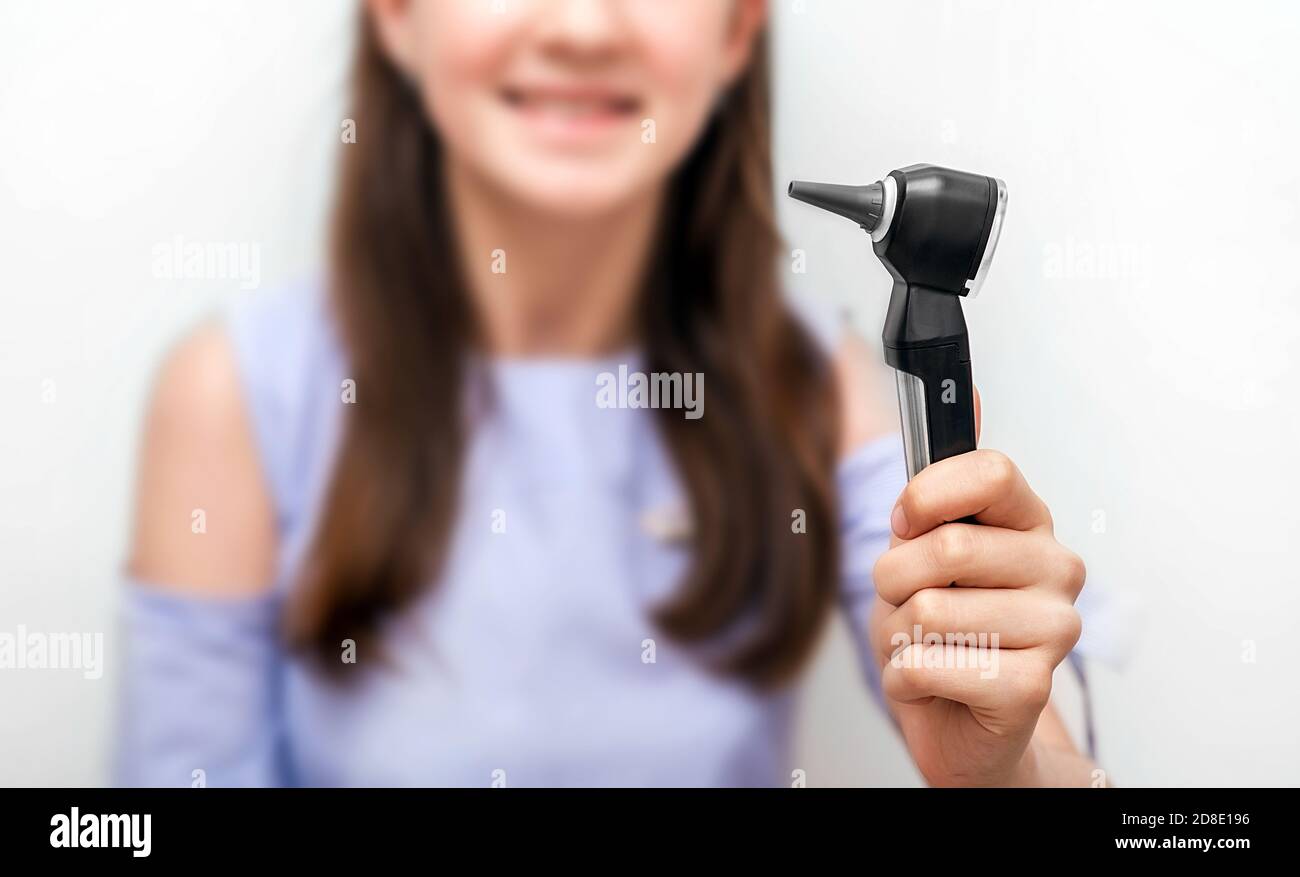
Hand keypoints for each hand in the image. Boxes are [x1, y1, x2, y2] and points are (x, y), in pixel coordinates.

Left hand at [869, 445, 1085, 786]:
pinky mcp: (1030, 688)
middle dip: (893, 581)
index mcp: (1030, 522)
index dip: (927, 495)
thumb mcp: (924, 545)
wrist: (958, 722)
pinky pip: (926, 665)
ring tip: (924, 646)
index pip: (990, 471)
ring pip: (927, 610)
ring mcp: (1054, 629)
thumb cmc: (939, 628)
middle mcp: (1057, 568)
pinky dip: (903, 677)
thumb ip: (943, 480)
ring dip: (897, 635)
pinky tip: (930, 682)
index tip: (904, 523)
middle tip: (907, 603)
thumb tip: (969, 392)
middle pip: (945, 546)